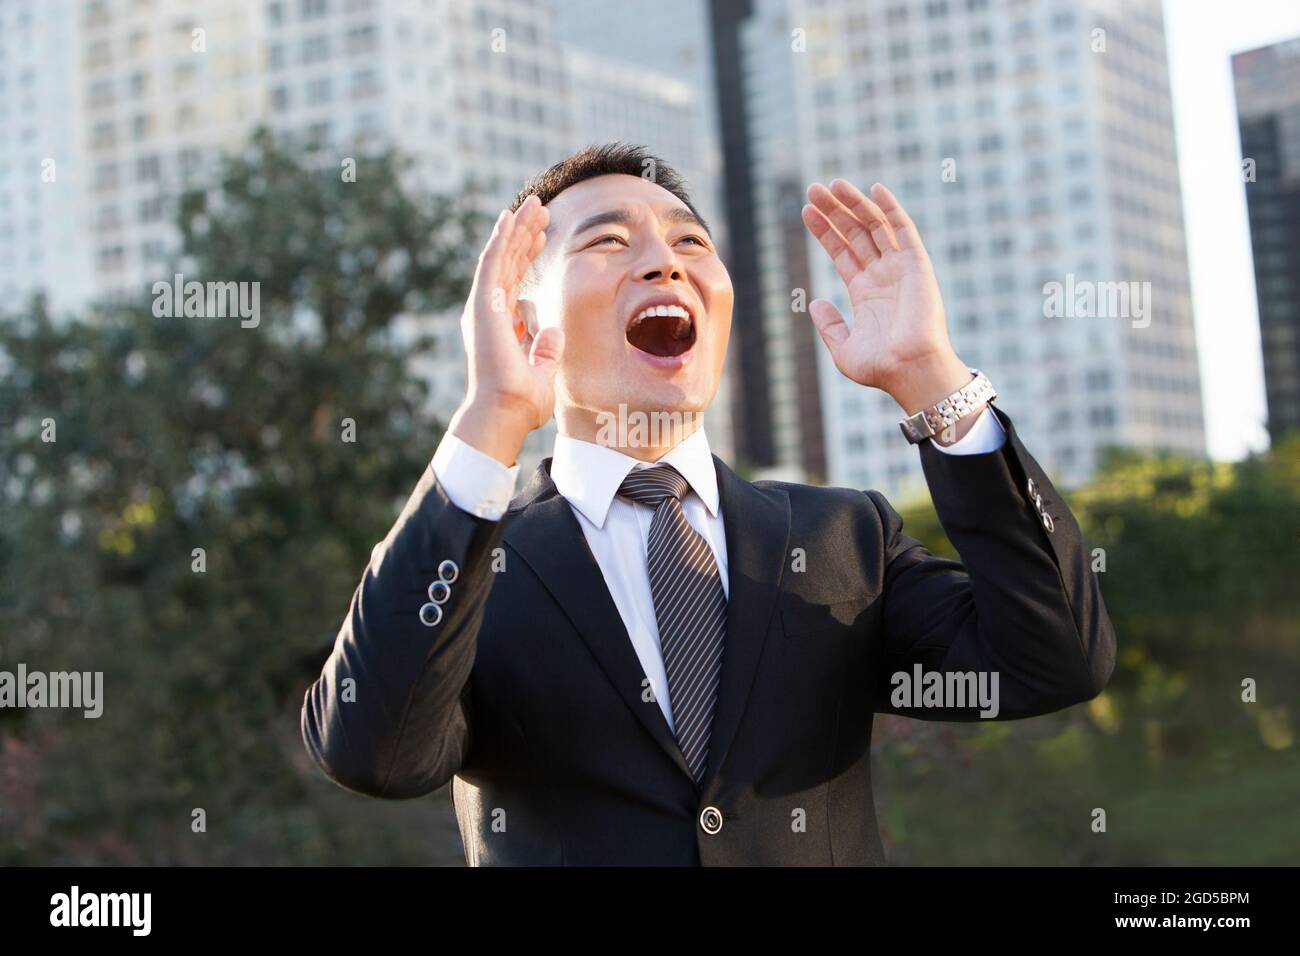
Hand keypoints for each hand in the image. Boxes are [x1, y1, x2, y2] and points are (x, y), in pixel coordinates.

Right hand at [449, 195, 563, 466]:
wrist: (504, 411)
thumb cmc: (521, 403)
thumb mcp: (542, 373)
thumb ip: (546, 351)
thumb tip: (552, 332)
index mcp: (500, 324)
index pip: (514, 280)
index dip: (527, 255)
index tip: (542, 235)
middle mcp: (489, 311)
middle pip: (509, 262)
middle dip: (524, 234)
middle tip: (540, 208)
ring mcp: (484, 306)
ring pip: (502, 256)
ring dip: (517, 229)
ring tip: (533, 204)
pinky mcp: (483, 304)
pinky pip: (492, 263)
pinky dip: (500, 239)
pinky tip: (510, 217)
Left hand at [801, 180, 971, 416]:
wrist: (909, 370)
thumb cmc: (881, 367)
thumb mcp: (844, 349)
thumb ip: (830, 325)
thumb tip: (815, 302)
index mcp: (866, 293)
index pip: (842, 252)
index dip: (825, 231)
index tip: (806, 211)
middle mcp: (883, 276)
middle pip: (855, 233)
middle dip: (834, 211)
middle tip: (813, 188)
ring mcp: (900, 268)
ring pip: (875, 226)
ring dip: (855, 204)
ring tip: (832, 184)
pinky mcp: (917, 265)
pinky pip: (904, 230)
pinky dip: (891, 209)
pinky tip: (875, 189)